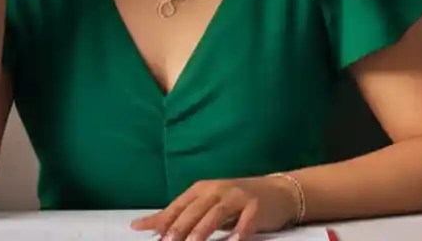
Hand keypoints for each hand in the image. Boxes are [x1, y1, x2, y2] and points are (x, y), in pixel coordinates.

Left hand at [129, 176, 299, 240]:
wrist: (278, 191)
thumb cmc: (238, 200)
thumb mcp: (208, 203)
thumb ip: (183, 214)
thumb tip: (151, 226)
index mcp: (202, 189)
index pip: (178, 205)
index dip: (162, 219)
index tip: (143, 230)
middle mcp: (217, 190)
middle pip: (194, 210)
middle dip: (178, 227)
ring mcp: (238, 197)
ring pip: (216, 214)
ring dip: (202, 230)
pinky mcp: (256, 207)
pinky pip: (246, 221)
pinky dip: (239, 231)